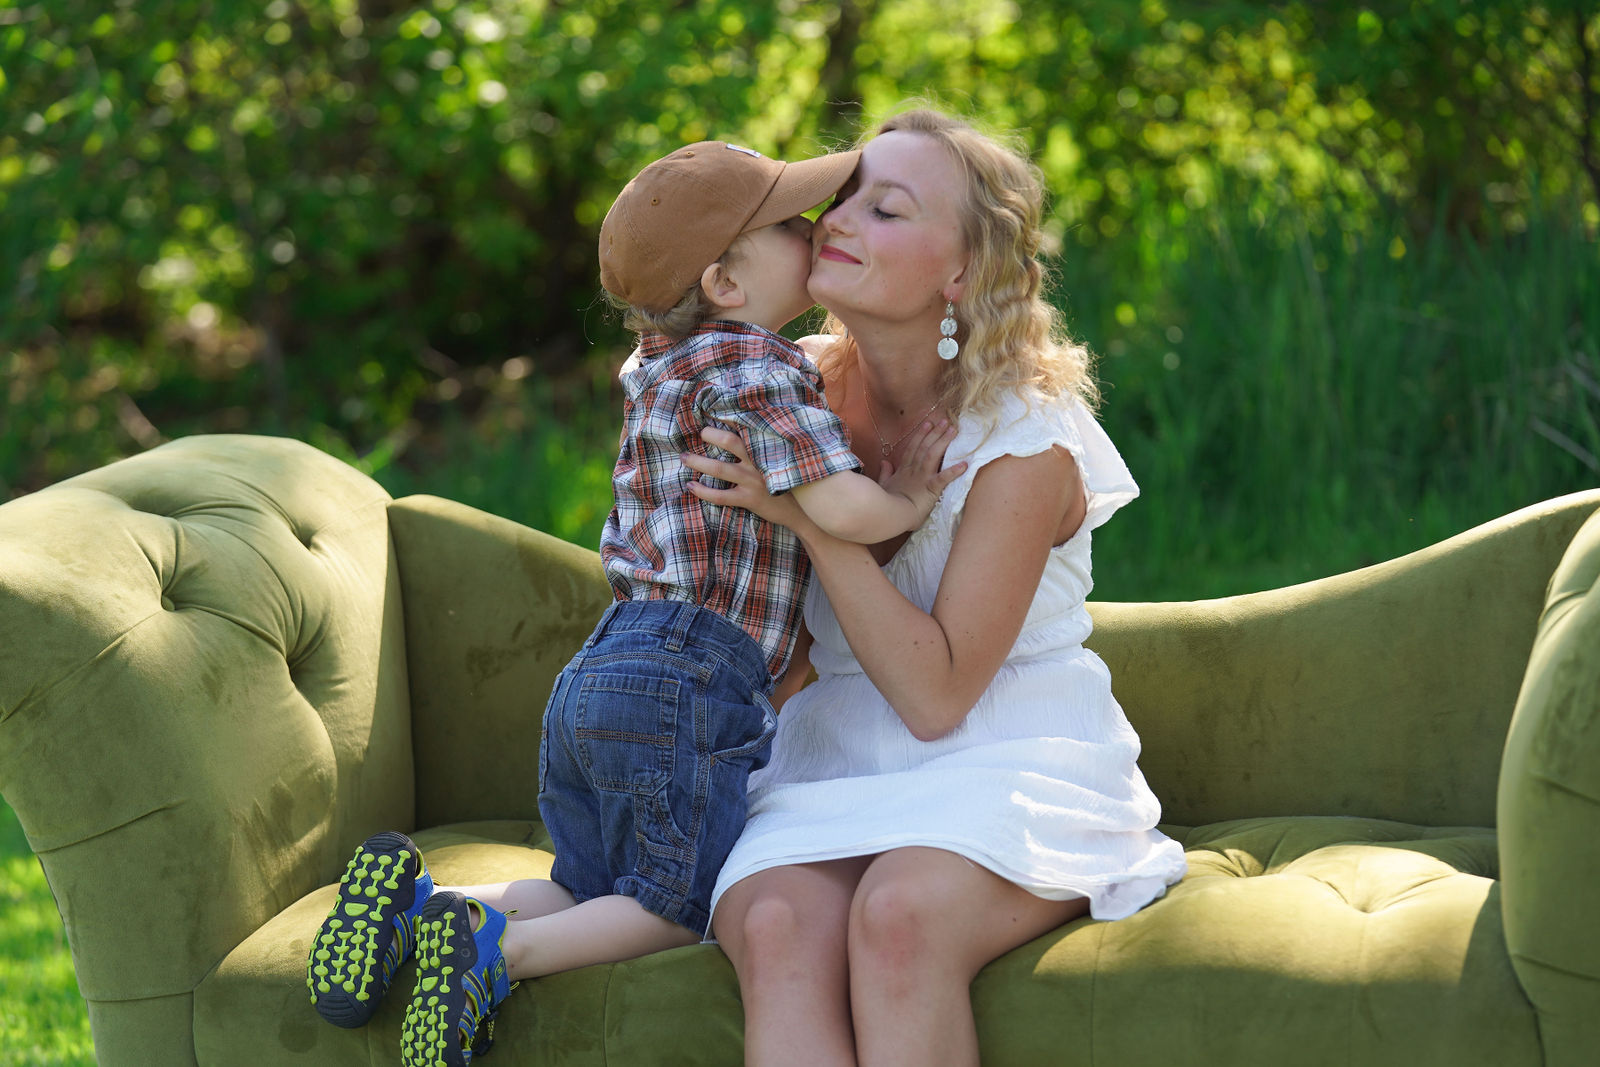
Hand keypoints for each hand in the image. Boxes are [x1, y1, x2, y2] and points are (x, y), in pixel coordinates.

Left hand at [683, 426, 810, 530]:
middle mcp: (758, 461)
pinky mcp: (749, 499)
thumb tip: (743, 429)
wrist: (800, 510)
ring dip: (698, 462)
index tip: (712, 410)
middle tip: (698, 433)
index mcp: (765, 448)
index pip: (744, 426)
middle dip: (709, 434)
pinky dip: (703, 491)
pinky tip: (691, 486)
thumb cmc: (786, 480)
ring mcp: (753, 481)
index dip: (727, 418)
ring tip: (684, 457)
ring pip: (719, 468)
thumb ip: (763, 445)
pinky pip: (720, 496)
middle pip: (729, 441)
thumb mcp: (779, 458)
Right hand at [879, 419, 966, 527]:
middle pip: (925, 447)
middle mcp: (914, 470)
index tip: (928, 424)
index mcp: (903, 470)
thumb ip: (885, 473)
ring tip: (953, 430)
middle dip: (935, 433)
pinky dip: (954, 471)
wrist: (891, 515)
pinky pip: (944, 478)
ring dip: (943, 442)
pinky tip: (964, 464)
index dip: (921, 435)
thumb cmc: (887, 503)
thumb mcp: (884, 486)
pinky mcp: (930, 489)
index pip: (913, 448)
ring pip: (933, 455)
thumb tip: (885, 462)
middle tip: (945, 421)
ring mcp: (922, 478)